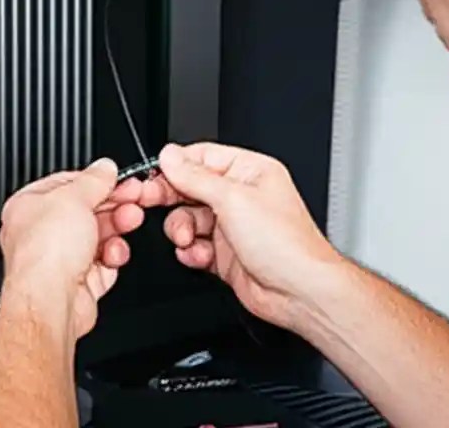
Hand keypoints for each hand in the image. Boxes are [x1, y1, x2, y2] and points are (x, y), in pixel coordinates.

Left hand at [0, 159, 146, 338]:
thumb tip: (104, 168)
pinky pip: (103, 264)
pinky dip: (113, 257)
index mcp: (30, 206)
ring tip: (130, 220)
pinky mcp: (78, 283)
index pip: (67, 185)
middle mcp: (41, 232)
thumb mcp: (73, 198)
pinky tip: (114, 253)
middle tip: (134, 198)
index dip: (95, 181)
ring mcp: (59, 259)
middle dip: (113, 205)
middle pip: (86, 211)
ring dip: (117, 229)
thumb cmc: (44, 252)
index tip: (119, 179)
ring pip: (97, 237)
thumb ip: (93, 180)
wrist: (51, 301)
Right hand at [110, 143, 344, 330]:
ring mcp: (231, 226)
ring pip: (186, 219)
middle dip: (170, 198)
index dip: (175, 166)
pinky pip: (193, 245)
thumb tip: (170, 156)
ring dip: (180, 230)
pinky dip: (189, 251)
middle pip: (189, 188)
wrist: (299, 293)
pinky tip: (197, 255)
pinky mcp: (224, 254)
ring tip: (186, 239)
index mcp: (249, 172)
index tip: (152, 175)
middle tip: (149, 203)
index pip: (201, 157)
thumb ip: (196, 176)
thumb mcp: (233, 199)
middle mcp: (240, 197)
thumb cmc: (286, 245)